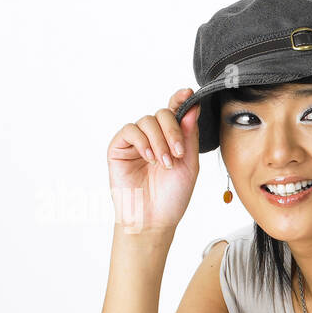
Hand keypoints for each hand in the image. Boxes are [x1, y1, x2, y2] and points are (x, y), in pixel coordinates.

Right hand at [108, 88, 200, 233]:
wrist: (153, 219)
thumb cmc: (172, 196)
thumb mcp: (188, 164)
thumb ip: (189, 135)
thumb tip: (192, 106)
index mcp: (172, 139)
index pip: (175, 112)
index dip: (180, 100)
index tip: (189, 93)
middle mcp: (153, 137)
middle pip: (162, 114)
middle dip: (173, 131)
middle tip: (178, 154)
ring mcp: (136, 141)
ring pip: (147, 121)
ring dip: (159, 141)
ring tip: (164, 163)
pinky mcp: (119, 147)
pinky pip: (130, 130)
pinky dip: (142, 141)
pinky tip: (149, 158)